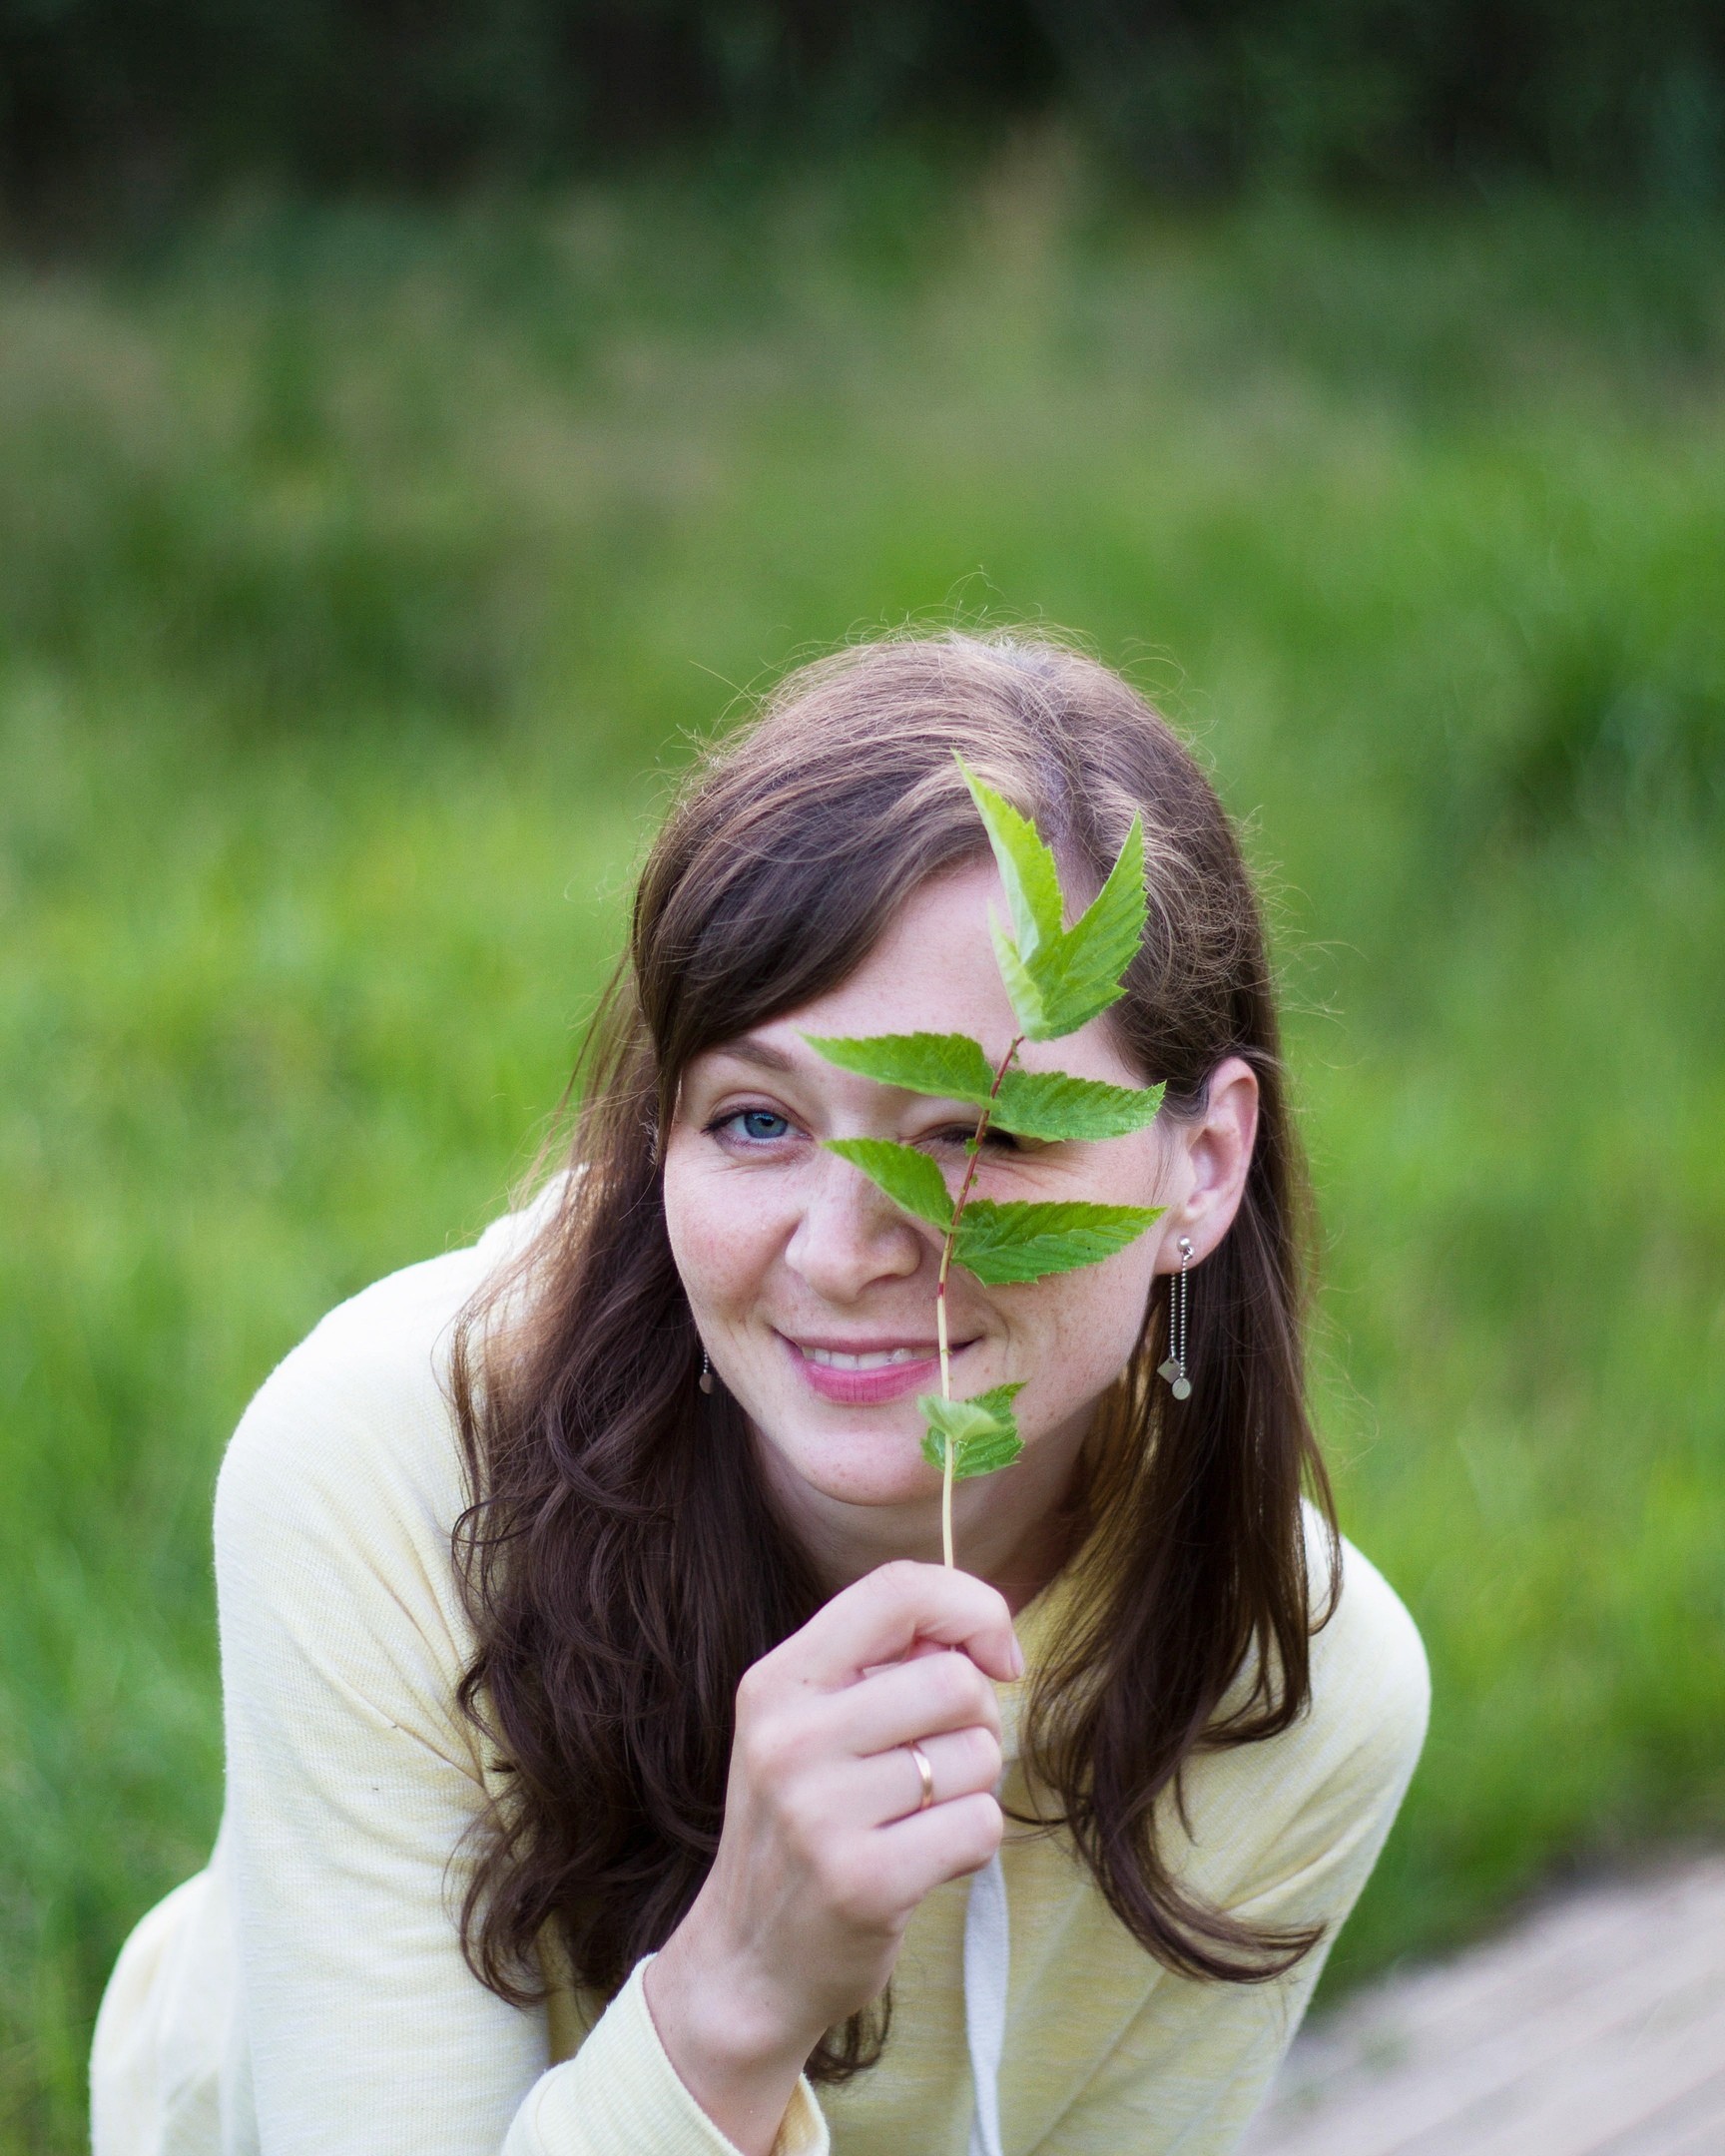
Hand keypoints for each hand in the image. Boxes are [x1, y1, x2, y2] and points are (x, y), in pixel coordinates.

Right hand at [644, 1559, 1020, 2153]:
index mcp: (778, 1681)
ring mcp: (820, 1811)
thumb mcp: (809, 1727)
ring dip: (972, 1789)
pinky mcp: (862, 1881)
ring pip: (977, 1756)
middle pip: (954, 1680)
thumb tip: (985, 1636)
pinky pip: (980, 1825)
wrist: (746, 1962)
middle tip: (941, 1763)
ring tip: (919, 1818)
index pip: (896, 1590)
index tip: (997, 1656)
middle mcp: (790, 1737)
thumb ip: (883, 1667)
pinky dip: (973, 1842)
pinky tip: (926, 1860)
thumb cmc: (802, 1825)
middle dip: (976, 1722)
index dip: (971, 1607)